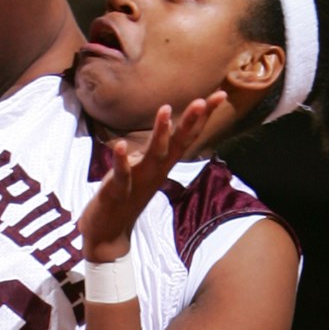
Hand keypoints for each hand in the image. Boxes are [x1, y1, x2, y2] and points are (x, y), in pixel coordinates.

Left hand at [78, 92, 224, 261]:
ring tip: (165, 109)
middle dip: (191, 121)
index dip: (203, 116)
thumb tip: (167, 127)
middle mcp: (155, 171)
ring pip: (153, 155)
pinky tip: (122, 145)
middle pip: (177, 143)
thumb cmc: (126, 196)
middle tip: (205, 100)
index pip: (187, 136)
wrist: (107, 235)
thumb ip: (155, 150)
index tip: (220, 94)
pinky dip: (122, 161)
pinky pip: (122, 175)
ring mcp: (138, 181)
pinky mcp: (117, 191)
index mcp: (162, 164)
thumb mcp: (144, 168)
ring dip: (160, 133)